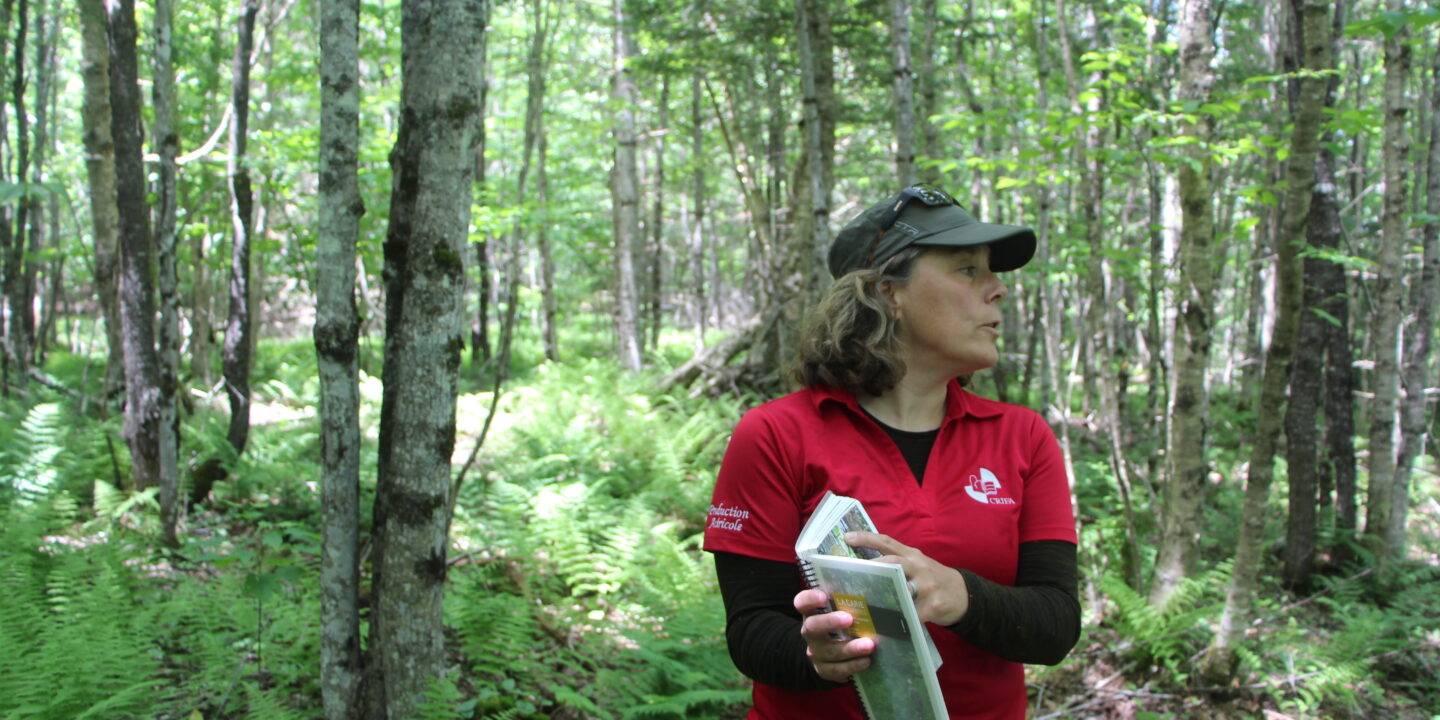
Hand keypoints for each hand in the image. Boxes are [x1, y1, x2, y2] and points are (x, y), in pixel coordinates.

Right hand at [794, 588, 875, 682]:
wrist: (828, 652)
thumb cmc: (841, 624)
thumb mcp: (840, 612)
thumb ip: (849, 603)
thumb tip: (876, 594)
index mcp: (812, 612)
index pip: (802, 602)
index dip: (810, 599)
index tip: (824, 597)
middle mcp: (810, 632)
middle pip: (812, 626)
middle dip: (830, 622)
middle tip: (849, 619)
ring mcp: (815, 652)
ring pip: (828, 651)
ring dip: (849, 648)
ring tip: (869, 645)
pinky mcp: (823, 669)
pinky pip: (836, 669)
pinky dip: (852, 666)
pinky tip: (866, 661)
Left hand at [844, 531, 969, 625]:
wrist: (963, 594)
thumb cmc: (933, 580)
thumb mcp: (918, 565)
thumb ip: (898, 564)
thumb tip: (865, 569)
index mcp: (912, 555)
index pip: (887, 542)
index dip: (867, 538)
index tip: (847, 537)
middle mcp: (919, 566)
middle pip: (893, 562)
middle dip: (873, 568)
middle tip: (853, 575)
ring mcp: (928, 585)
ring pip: (902, 588)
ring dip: (884, 597)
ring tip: (865, 603)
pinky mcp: (934, 605)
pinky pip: (913, 613)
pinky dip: (899, 619)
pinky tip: (886, 626)